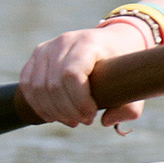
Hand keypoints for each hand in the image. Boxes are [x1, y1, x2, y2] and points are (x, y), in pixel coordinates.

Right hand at [19, 24, 150, 127]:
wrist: (113, 40)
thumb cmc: (123, 64)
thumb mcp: (136, 82)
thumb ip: (130, 107)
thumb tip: (106, 122)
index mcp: (88, 43)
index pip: (72, 75)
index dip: (78, 101)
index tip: (91, 116)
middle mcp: (64, 42)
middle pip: (54, 85)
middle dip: (67, 110)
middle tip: (83, 122)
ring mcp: (47, 47)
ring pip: (37, 87)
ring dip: (52, 111)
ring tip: (71, 121)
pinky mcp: (37, 56)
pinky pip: (27, 84)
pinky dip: (37, 104)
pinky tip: (52, 116)